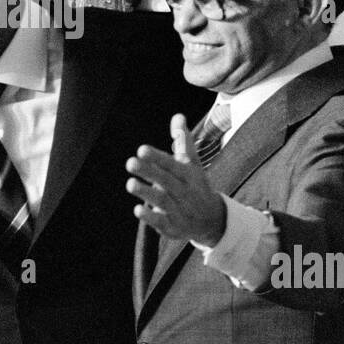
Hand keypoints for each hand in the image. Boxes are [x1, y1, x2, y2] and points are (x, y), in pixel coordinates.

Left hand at [126, 114, 226, 244]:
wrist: (213, 221)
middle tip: (130, 162)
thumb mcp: (193, 164)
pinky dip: (151, 217)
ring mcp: (180, 211)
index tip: (141, 149)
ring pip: (163, 201)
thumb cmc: (197, 186)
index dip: (158, 157)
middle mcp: (186, 192)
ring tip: (130, 184)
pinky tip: (137, 210)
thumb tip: (178, 115)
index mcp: (190, 175)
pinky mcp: (173, 227)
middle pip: (167, 181)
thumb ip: (183, 141)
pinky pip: (162, 223)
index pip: (173, 165)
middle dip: (149, 171)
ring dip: (147, 193)